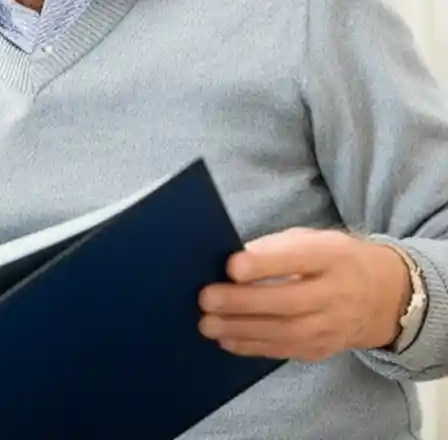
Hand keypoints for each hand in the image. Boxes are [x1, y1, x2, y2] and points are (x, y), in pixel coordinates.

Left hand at [198, 227, 410, 361]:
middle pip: (288, 301)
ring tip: (207, 324)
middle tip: (206, 299)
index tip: (231, 267)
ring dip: (240, 330)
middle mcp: (336, 294)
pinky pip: (283, 350)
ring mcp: (332, 326)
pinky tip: (226, 340)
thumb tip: (228, 261)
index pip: (299, 259)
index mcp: (332, 257)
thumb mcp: (312, 241)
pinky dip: (251, 347)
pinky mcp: (322, 349)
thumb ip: (274, 249)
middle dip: (242, 302)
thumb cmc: (331, 260)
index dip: (264, 264)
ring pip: (283, 332)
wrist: (384, 296)